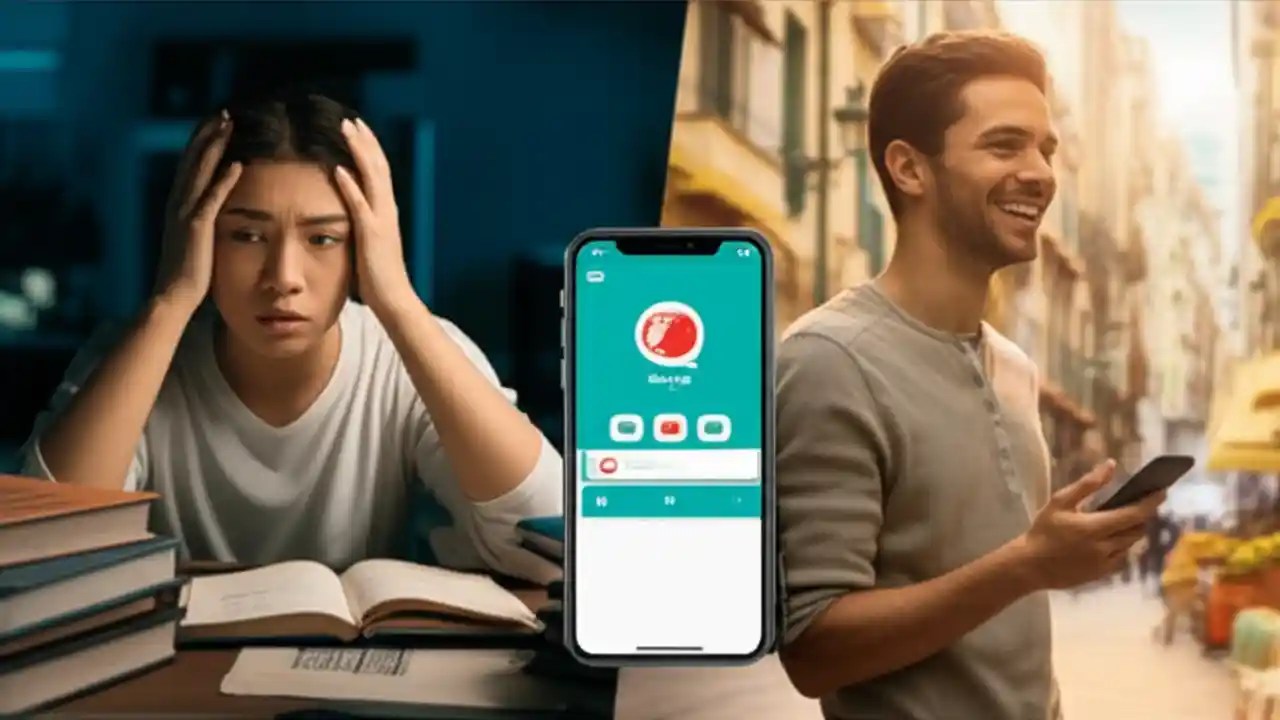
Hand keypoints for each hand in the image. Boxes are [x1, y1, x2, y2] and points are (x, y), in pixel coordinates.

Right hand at [153, 110, 242, 312]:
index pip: (190, 166)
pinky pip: (213, 199)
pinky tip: (238, 163)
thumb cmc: (189, 274)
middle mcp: (177, 204)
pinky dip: (224, 180)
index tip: (214, 122)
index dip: (201, 142)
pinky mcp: (197, 229)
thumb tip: (215, 212)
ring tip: (230, 124)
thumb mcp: (195, 240)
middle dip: (207, 134)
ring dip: (215, 146)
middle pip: (192, 160)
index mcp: (177, 206)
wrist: (172, 298)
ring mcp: (185, 214)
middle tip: (223, 111)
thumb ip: (202, 221)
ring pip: (200, 171)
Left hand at [333, 117, 414, 315]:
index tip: (357, 130)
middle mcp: (387, 210)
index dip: (369, 149)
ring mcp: (381, 221)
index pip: (379, 172)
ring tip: (346, 131)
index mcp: (386, 211)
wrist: (394, 299)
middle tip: (350, 120)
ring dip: (359, 152)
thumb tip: (349, 211)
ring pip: (372, 178)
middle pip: (378, 167)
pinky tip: (338, 169)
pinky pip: (360, 205)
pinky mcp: (372, 235)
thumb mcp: (370, 242)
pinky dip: (350, 186)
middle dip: (364, 142)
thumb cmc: (378, 276)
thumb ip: (363, 223)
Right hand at [1016, 459, 1165, 590]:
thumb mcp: (1060, 502)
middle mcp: (1105, 547)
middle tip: (1139, 504)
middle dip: (1142, 516)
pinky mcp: (1102, 574)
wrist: (1030, 566)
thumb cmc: (1043, 530)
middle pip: (1137, 530)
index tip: (1163, 490)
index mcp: (1095, 527)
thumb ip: (1087, 484)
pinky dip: (1122, 546)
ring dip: (1132, 531)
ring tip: (1123, 519)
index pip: (1134, 514)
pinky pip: (1122, 558)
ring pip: (1131, 544)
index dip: (1151, 502)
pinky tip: (1111, 538)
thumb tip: (1110, 465)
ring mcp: (1105, 563)